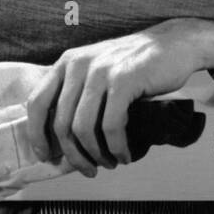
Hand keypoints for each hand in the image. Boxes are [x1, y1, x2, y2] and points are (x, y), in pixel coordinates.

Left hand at [24, 19, 213, 175]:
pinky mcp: (124, 80)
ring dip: (95, 154)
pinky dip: (116, 146)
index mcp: (67, 62)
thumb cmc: (139, 63)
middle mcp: (79, 64)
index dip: (37, 135)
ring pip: (83, 127)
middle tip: (88, 169)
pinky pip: (111, 125)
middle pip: (61, 122)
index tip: (48, 156)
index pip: (36, 103)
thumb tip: (62, 135)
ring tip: (109, 164)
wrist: (177, 43)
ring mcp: (101, 71)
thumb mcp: (99, 68)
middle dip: (73, 154)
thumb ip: (79, 89)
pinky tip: (125, 155)